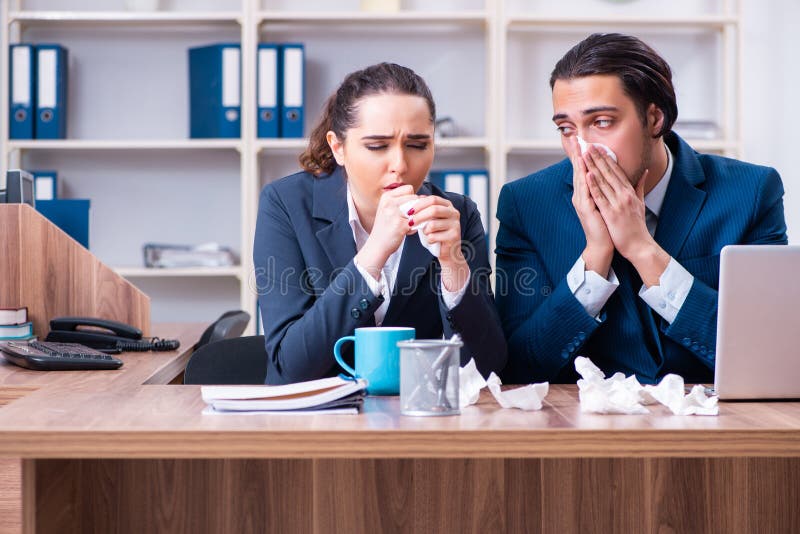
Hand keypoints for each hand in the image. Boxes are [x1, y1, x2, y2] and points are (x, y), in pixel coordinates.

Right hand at [356, 185, 417, 280]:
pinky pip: (417, 222)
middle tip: (407, 219)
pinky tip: (407, 232)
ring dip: (416, 217)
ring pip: (417, 209)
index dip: (412, 198)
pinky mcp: (400, 225)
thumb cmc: (386, 227)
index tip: (407, 208)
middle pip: (415, 197)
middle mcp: (389, 203)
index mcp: (386, 197)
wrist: (377, 245)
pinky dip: (415, 228)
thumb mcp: (388, 209)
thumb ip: (402, 201)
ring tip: (407, 225)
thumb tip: (424, 197)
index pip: (408, 188)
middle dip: (415, 208)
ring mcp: (394, 214)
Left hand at [407, 195, 469, 291]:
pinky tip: (431, 241)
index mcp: (448, 205)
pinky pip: (434, 237)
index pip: (433, 199)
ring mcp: (455, 224)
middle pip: (434, 210)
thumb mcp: (429, 219)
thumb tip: (409, 203)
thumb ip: (423, 210)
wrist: (447, 251)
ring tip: (425, 233)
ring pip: (432, 224)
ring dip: (424, 230)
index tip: (409, 211)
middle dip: (419, 216)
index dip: (419, 204)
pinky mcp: (454, 236)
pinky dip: (428, 240)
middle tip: (410, 222)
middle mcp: (454, 213)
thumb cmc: (435, 233)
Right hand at [567, 136, 612, 276]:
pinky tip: (586, 172)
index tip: (582, 140)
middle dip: (576, 153)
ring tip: (579, 149)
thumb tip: (607, 177)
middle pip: (578, 170)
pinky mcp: (586, 210)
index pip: (583, 169)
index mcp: (586, 193)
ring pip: (580, 178)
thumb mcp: (605, 203)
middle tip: (574, 138)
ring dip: (579, 163)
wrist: (602, 244)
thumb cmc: (605, 225)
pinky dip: (586, 182)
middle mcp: (581, 195)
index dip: (582, 154)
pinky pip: (586, 193)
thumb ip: (604, 189)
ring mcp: (582, 202)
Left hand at [583, 145, 668, 285]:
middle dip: (598, 157)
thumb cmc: (637, 226)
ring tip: (586, 154)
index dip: (607, 158)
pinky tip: (588, 175)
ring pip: (604, 181)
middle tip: (589, 144)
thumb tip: (644, 172)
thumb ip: (640, 186)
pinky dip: (594, 185)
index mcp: (630, 192)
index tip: (598, 147)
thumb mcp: (640, 203)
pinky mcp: (612, 213)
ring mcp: (618, 203)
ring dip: (594, 166)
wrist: (640, 245)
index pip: (617, 171)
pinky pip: (601, 197)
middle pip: (610, 172)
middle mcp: (625, 194)